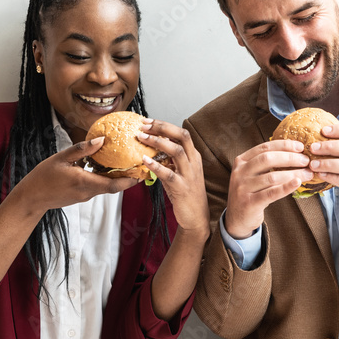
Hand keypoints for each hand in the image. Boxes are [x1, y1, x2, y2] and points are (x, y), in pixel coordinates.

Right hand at [18, 137, 137, 212]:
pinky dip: (104, 178)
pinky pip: (97, 187)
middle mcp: (87, 192)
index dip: (130, 180)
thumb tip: (101, 139)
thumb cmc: (43, 177)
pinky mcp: (80, 196)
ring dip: (116, 178)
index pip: (113, 185)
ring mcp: (84, 196)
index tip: (142, 171)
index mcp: (84, 182)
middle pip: (114, 187)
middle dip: (128, 178)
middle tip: (139, 165)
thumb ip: (82, 149)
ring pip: (106, 187)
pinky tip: (105, 167)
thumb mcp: (61, 158)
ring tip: (126, 163)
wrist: (31, 198)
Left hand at [136, 119, 208, 237]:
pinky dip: (155, 165)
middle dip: (162, 127)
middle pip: (182, 136)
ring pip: (177, 151)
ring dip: (158, 142)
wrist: (196, 216)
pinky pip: (168, 174)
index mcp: (193, 156)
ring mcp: (189, 174)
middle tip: (144, 124)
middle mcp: (193, 162)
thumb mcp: (179, 171)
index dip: (164, 125)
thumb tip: (154, 143)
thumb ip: (170, 158)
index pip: (181, 133)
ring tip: (142, 137)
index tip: (148, 121)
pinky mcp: (182, 188)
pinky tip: (144, 160)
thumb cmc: (185, 193)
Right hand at [224, 140, 310, 238]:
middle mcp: (240, 172)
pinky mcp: (249, 203)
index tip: (300, 147)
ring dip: (293, 174)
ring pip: (272, 177)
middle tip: (306, 161)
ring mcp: (243, 188)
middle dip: (290, 158)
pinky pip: (271, 193)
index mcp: (241, 161)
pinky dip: (286, 187)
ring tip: (307, 174)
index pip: (264, 147)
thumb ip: (265, 164)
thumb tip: (295, 153)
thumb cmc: (250, 193)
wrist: (237, 218)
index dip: (284, 145)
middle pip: (267, 159)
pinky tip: (297, 183)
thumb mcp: (252, 175)